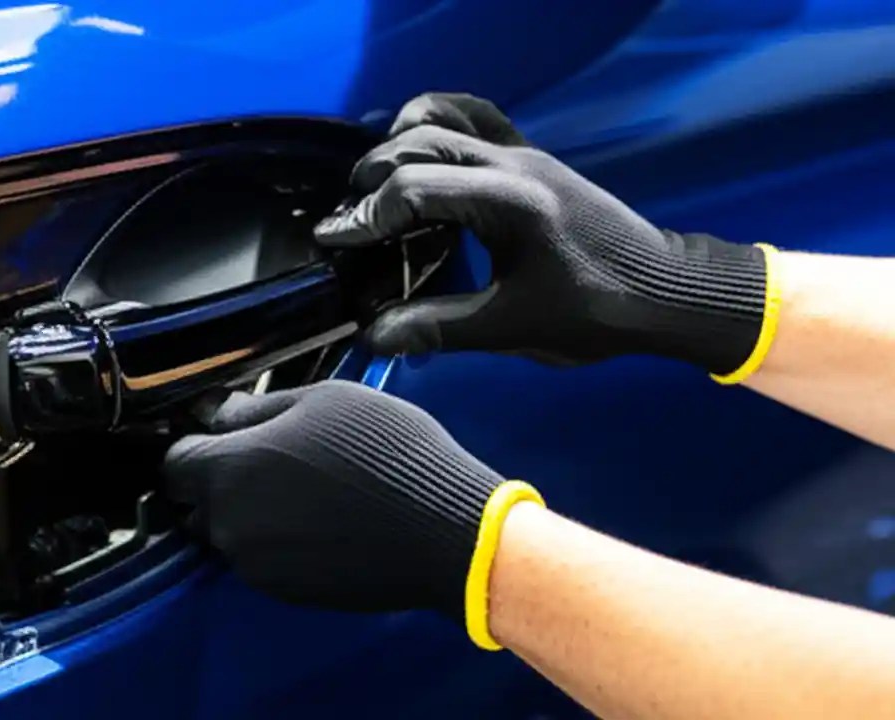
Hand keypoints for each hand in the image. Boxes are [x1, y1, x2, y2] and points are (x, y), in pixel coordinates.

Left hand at [161, 380, 527, 626]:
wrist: (445, 534)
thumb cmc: (386, 453)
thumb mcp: (322, 401)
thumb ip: (256, 408)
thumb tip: (214, 412)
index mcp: (228, 471)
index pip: (173, 462)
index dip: (196, 444)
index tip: (226, 435)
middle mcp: (229, 526)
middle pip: (199, 502)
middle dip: (223, 481)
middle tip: (275, 459)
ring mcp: (256, 567)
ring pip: (233, 533)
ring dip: (254, 513)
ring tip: (309, 491)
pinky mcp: (286, 593)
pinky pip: (265, 560)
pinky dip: (282, 542)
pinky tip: (325, 523)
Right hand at [315, 93, 768, 376]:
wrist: (664, 291)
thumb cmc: (595, 313)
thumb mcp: (512, 328)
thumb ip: (439, 327)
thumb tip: (373, 334)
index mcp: (508, 201)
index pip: (413, 187)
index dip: (364, 215)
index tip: (331, 241)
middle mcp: (512, 163)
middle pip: (419, 142)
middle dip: (371, 178)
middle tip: (349, 221)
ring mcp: (524, 152)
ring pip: (444, 118)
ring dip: (399, 143)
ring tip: (375, 187)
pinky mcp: (532, 156)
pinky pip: (475, 116)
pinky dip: (437, 124)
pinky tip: (417, 153)